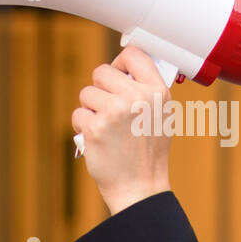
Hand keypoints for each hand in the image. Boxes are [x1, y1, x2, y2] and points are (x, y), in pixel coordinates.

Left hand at [71, 45, 172, 214]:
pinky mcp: (94, 128)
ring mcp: (114, 112)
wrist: (140, 187)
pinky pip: (78, 114)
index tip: (118, 73)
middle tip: (109, 108)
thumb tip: (126, 70)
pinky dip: (83, 127)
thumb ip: (147, 91)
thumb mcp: (162, 116)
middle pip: (102, 72)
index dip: (120, 62)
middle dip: (100, 88)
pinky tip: (97, 140)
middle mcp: (137, 98)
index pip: (134, 55)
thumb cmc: (149, 153)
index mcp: (157, 92)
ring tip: (105, 127)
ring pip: (87, 93)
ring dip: (90, 109)